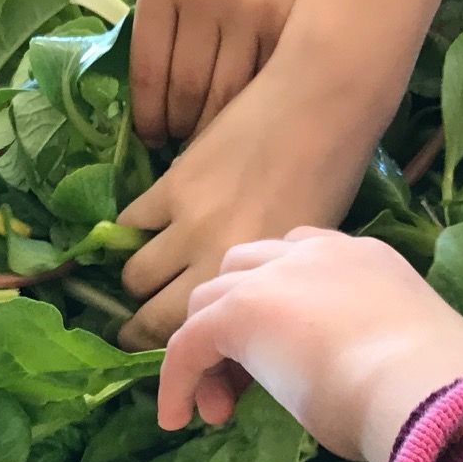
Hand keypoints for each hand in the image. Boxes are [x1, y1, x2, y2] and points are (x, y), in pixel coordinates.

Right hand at [117, 55, 384, 346]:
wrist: (321, 103)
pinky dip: (131, 233)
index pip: (197, 338)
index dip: (177, 355)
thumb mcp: (304, 254)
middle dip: (141, 332)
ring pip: (136, 275)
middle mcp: (216, 262)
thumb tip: (234, 317)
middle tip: (136, 333)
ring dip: (139, 283)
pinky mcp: (173, 184)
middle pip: (154, 316)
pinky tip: (141, 233)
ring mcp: (189, 223)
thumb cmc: (332, 178)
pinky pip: (130, 223)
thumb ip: (264, 290)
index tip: (168, 359)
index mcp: (256, 286)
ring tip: (147, 280)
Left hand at [130, 0, 350, 144]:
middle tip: (184, 148)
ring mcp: (252, 11)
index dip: (148, 118)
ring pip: (226, 99)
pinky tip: (251, 125)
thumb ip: (168, 10)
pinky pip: (264, 87)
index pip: (148, 72)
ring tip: (215, 144)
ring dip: (216, 132)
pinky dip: (254, 115)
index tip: (152, 138)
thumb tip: (153, 87)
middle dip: (181, 131)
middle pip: (186, 93)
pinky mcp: (292, 25)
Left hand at [157, 229, 462, 461]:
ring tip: (220, 410)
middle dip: (238, 322)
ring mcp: (276, 276)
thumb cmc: (428, 389)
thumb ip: (361, 349)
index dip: (281, 306)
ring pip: (211, 297)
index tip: (287, 360)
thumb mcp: (394, 355)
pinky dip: (178, 379)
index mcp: (365, 260)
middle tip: (249, 387)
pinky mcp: (239, 312)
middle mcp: (317, 253)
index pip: (301, 261)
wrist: (426, 389)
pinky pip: (187, 341)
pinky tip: (178, 419)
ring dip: (208, 350)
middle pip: (246, 269)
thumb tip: (340, 382)